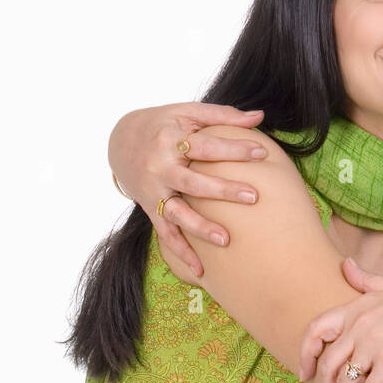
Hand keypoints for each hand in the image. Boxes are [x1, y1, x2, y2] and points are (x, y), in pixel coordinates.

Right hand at [108, 102, 267, 276]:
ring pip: (177, 213)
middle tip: (253, 197)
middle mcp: (159, 167)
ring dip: (200, 228)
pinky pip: (165, 234)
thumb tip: (259, 116)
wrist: (120, 140)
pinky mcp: (149, 208)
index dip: (234, 149)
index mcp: (170, 139)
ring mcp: (153, 190)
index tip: (261, 154)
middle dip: (223, 190)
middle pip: (193, 182)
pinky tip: (201, 270)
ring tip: (227, 240)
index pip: (206, 145)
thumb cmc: (163, 124)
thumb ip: (223, 115)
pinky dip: (181, 252)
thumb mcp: (188, 112)